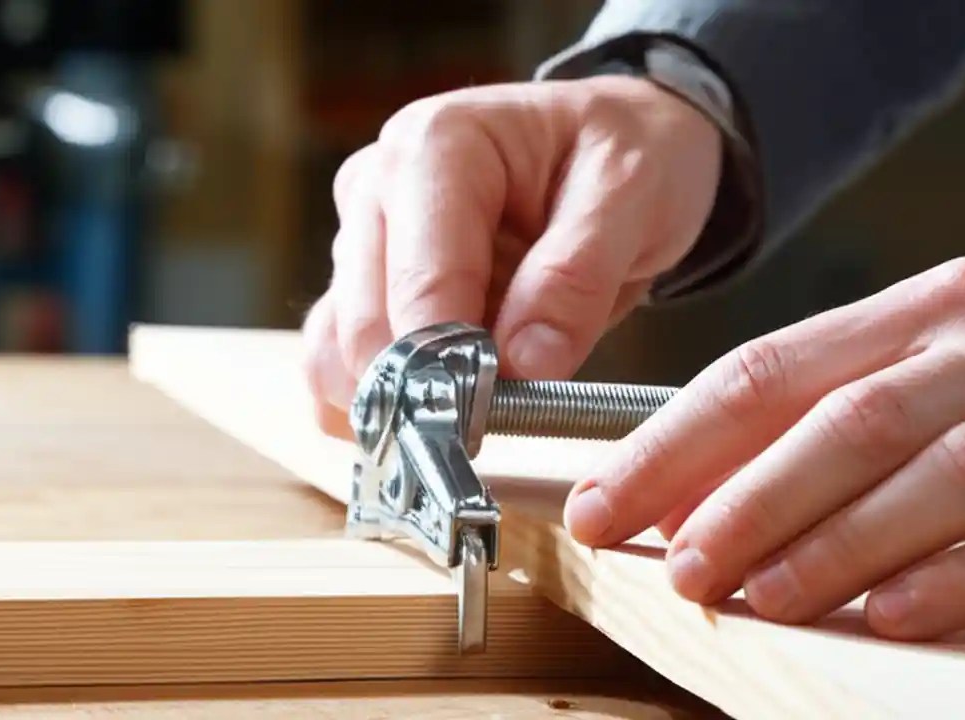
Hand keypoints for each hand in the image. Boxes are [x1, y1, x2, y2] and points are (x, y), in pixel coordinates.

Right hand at [301, 76, 721, 431]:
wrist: (614, 148)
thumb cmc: (624, 153)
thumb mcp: (630, 195)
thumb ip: (576, 276)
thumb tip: (525, 363)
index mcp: (436, 146)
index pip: (421, 282)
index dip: (453, 363)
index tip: (495, 412)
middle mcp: (378, 187)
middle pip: (363, 326)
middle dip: (423, 390)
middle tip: (492, 423)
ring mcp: (361, 240)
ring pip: (334, 354)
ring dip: (391, 406)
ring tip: (470, 418)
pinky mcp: (361, 288)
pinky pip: (336, 367)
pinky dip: (376, 407)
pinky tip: (436, 412)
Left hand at [565, 256, 964, 638]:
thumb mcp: (935, 362)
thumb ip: (830, 409)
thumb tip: (696, 490)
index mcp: (921, 308)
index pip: (766, 369)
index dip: (674, 441)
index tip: (604, 502)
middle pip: (842, 416)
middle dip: (745, 497)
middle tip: (678, 565)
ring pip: (936, 466)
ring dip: (837, 539)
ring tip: (761, 596)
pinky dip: (964, 574)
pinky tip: (896, 618)